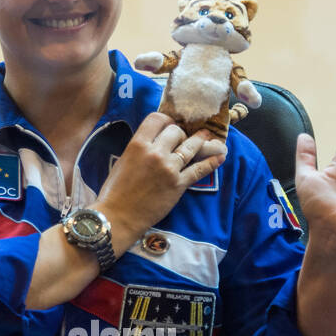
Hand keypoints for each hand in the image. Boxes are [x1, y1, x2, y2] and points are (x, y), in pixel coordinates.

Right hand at [95, 113, 226, 243]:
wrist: (118, 216)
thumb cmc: (115, 191)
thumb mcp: (123, 161)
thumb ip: (139, 149)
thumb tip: (155, 143)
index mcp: (137, 144)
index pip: (157, 119)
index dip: (166, 120)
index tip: (169, 125)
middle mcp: (155, 152)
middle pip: (176, 131)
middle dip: (180, 134)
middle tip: (181, 140)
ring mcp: (169, 168)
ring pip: (191, 146)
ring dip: (201, 141)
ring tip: (208, 137)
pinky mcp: (179, 184)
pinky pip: (199, 169)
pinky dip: (211, 162)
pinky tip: (220, 157)